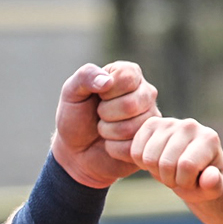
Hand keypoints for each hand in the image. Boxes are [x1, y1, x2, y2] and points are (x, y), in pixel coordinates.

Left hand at [52, 61, 157, 187]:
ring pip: (131, 128)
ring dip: (107, 132)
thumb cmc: (76, 116)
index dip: (106, 91)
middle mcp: (146, 93)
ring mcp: (151, 118)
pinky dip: (113, 148)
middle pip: (130, 105)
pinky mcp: (149, 142)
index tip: (97, 95)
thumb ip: (85, 77)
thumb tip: (107, 81)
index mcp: (130, 73)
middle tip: (99, 115)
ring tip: (104, 129)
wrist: (76, 149)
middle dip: (105, 114)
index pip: (127, 77)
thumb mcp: (71, 92)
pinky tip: (111, 143)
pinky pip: (131, 147)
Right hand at [123, 117, 222, 202]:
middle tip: (177, 178)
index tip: (192, 182)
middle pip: (166, 163)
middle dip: (170, 180)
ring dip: (156, 172)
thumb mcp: (213, 188)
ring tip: (167, 170)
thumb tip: (210, 178)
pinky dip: (142, 164)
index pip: (187, 166)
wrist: (191, 166)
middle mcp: (190, 125)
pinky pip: (136, 152)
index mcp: (209, 139)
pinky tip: (156, 162)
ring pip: (149, 158)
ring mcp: (169, 122)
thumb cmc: (203, 179)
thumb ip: (214, 184)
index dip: (185, 182)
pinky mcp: (151, 124)